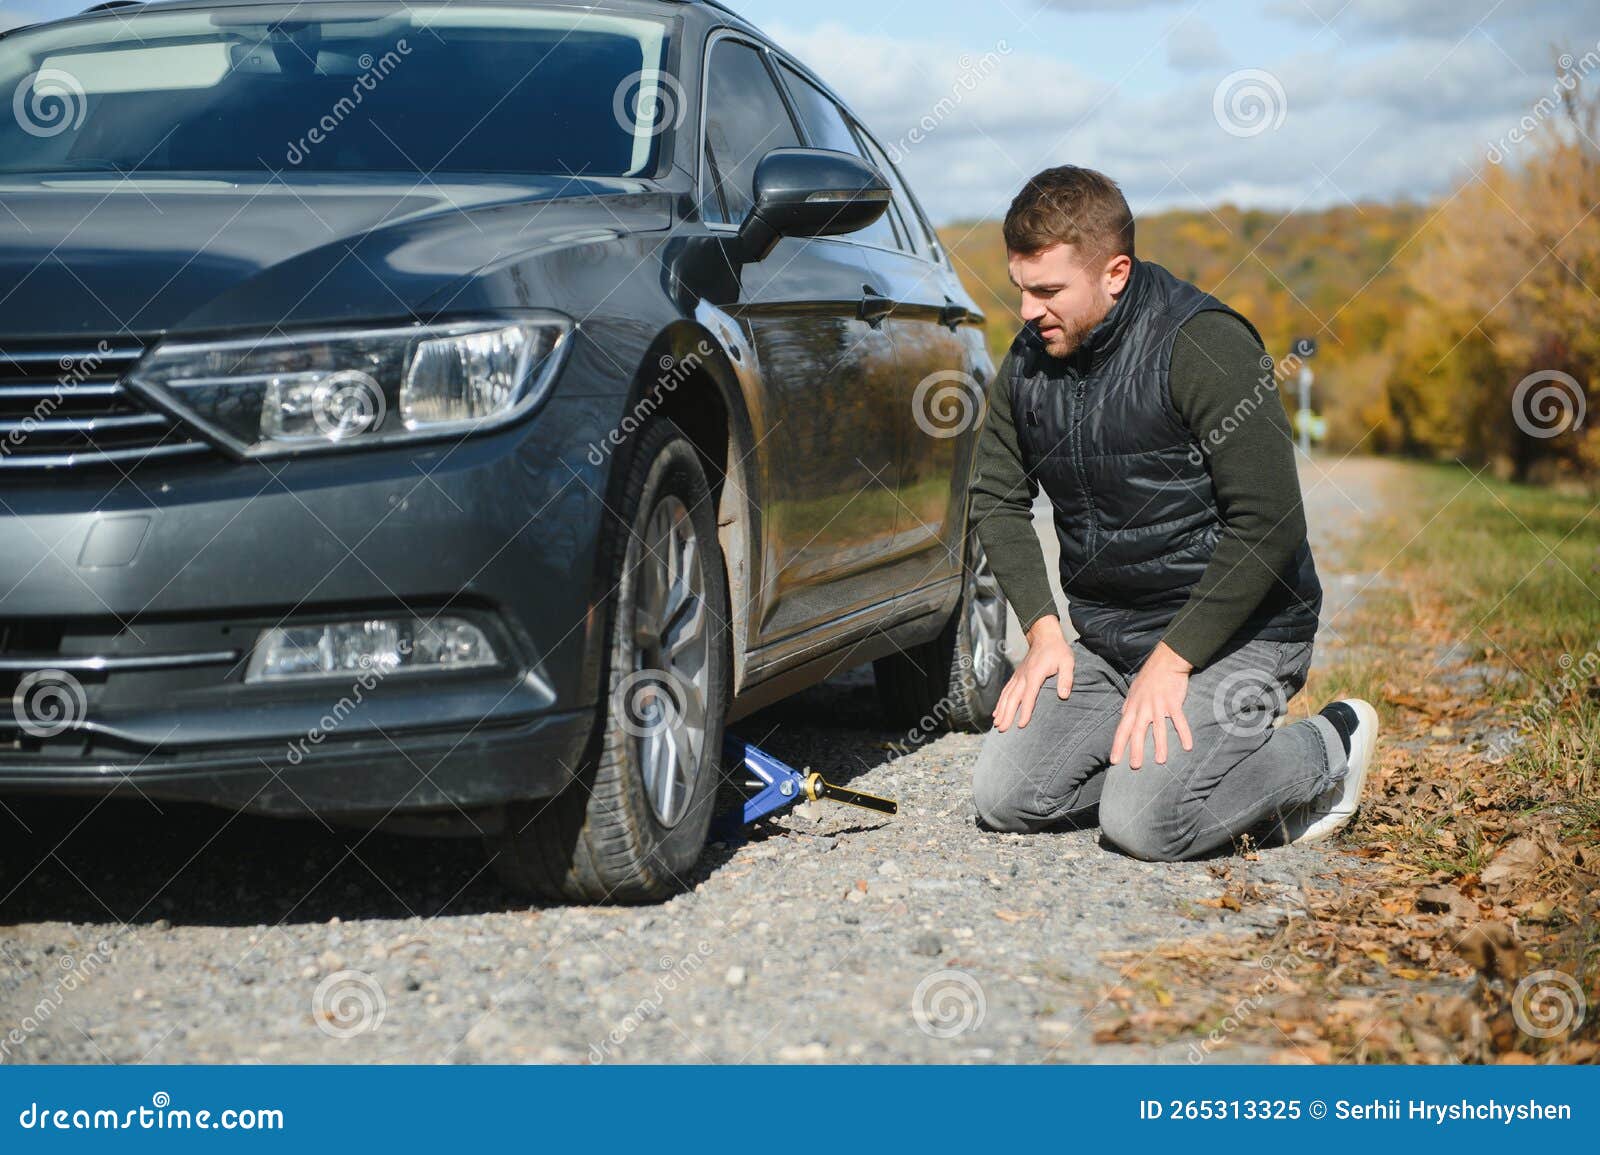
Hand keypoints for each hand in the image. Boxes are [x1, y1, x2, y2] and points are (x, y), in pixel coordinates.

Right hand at [994, 616, 1072, 731]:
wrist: (1045, 636)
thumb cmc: (1058, 650)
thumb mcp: (1067, 662)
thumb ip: (1066, 679)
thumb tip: (1063, 696)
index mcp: (1035, 674)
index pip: (1029, 696)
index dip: (1025, 711)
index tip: (1021, 725)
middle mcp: (1023, 676)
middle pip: (1012, 698)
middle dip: (1007, 715)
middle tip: (1002, 730)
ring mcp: (1018, 676)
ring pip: (1006, 696)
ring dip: (1001, 711)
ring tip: (997, 725)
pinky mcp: (1016, 676)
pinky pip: (1005, 691)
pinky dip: (1000, 702)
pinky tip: (996, 713)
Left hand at [1111, 642, 1194, 769]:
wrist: (1166, 662)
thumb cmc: (1149, 677)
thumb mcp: (1133, 691)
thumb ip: (1129, 706)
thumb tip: (1123, 716)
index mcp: (1133, 707)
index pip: (1122, 729)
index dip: (1118, 745)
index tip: (1114, 760)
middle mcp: (1143, 708)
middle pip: (1137, 732)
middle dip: (1135, 750)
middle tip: (1135, 766)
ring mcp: (1158, 706)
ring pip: (1158, 729)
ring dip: (1160, 746)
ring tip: (1160, 761)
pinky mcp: (1173, 703)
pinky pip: (1179, 721)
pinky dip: (1184, 733)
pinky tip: (1187, 746)